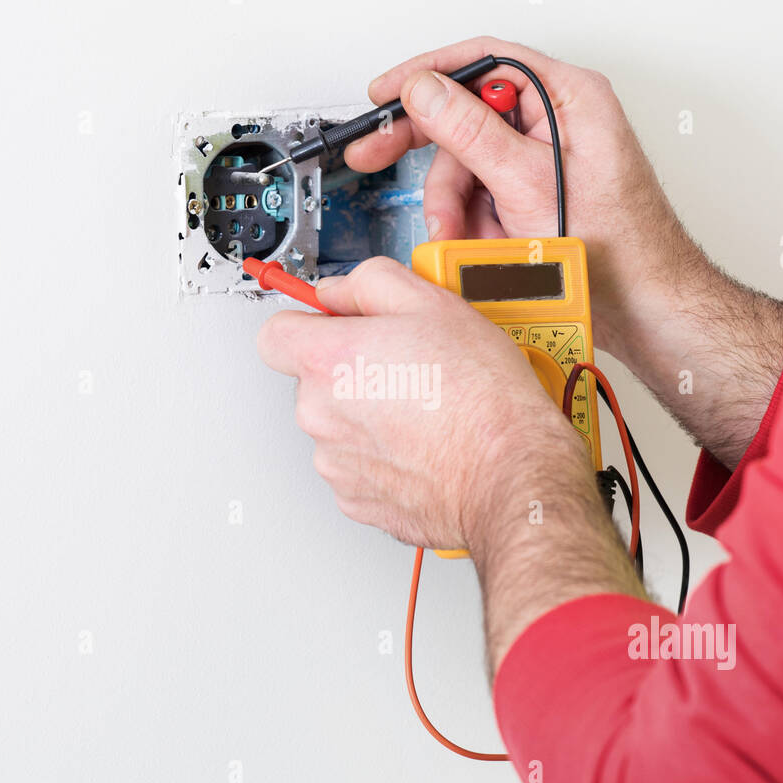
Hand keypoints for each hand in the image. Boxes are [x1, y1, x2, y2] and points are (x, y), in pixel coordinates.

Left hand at [255, 257, 585, 549]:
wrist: (507, 472)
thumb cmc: (479, 397)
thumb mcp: (434, 303)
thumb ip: (371, 282)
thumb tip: (342, 290)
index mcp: (329, 361)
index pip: (274, 335)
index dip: (307, 324)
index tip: (333, 324)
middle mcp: (320, 415)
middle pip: (312, 381)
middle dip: (349, 371)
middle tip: (403, 366)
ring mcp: (336, 463)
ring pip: (337, 426)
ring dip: (367, 416)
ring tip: (422, 409)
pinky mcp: (357, 499)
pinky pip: (357, 467)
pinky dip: (382, 456)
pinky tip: (423, 444)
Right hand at [344, 36, 706, 360]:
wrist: (641, 307)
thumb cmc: (617, 246)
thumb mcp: (528, 184)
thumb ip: (471, 132)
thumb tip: (426, 90)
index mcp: (567, 97)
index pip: (484, 62)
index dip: (427, 74)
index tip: (386, 94)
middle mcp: (556, 122)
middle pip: (468, 117)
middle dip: (430, 153)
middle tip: (376, 153)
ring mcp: (543, 162)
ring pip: (469, 167)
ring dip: (452, 205)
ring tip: (457, 237)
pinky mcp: (534, 196)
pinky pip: (483, 198)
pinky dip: (471, 224)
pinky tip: (477, 244)